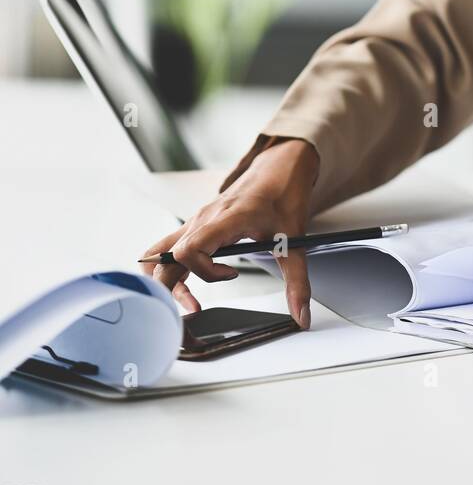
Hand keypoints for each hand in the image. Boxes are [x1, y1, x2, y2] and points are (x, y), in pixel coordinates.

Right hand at [139, 138, 320, 326]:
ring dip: (166, 279)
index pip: (190, 250)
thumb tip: (301, 316)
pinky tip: (189, 279)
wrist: (279, 168)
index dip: (206, 273)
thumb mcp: (295, 242)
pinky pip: (168, 247)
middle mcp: (204, 219)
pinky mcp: (196, 224)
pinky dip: (170, 267)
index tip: (232, 274)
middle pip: (165, 259)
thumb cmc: (283, 196)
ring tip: (187, 297)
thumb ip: (297, 282)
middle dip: (173, 289)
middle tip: (196, 306)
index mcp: (226, 219)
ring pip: (159, 253)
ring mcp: (196, 221)